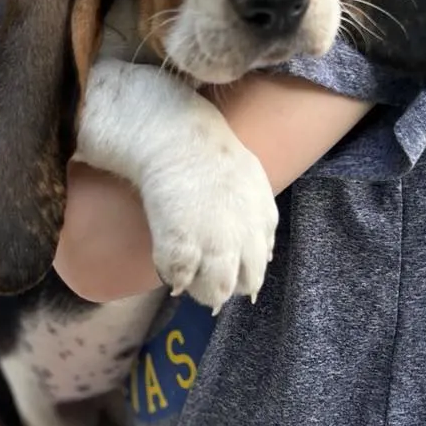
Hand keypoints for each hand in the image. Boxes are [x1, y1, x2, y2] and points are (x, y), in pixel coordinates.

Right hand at [75, 59, 277, 311]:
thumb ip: (254, 212)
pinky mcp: (183, 248)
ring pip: (216, 292)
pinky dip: (173, 276)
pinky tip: (165, 262)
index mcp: (261, 216)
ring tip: (183, 275)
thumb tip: (260, 249)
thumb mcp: (247, 176)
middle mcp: (245, 236)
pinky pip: (181, 279)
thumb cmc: (202, 146)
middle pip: (244, 284)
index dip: (242, 269)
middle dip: (224, 285)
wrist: (172, 134)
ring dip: (199, 288)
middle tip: (201, 275)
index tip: (225, 269)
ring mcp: (215, 245)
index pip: (259, 261)